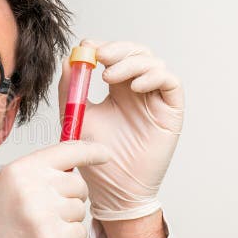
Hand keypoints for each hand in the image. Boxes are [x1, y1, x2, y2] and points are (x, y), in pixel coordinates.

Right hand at [0, 141, 109, 237]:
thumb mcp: (4, 186)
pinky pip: (79, 232)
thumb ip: (37, 173)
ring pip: (80, 210)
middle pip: (78, 185)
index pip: (67, 151)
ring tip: (39, 228)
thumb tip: (72, 167)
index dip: (91, 152)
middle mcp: (33, 188)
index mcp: (20, 170)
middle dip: (70, 197)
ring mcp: (45, 215)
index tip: (105, 155)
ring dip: (67, 220)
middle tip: (46, 211)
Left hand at [58, 40, 183, 221]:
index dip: (103, 47)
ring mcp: (156, 100)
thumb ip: (70, 91)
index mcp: (118, 90)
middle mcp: (139, 91)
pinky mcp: (171, 111)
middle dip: (118, 49)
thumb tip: (67, 60)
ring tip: (109, 76)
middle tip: (99, 56)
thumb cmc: (97, 160)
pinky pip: (171, 82)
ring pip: (153, 62)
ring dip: (131, 62)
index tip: (86, 48)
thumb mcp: (77, 118)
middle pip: (136, 53)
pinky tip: (135, 87)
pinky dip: (154, 76)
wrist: (115, 190)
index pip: (115, 55)